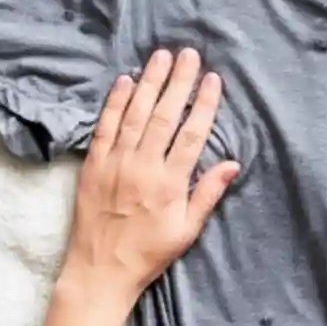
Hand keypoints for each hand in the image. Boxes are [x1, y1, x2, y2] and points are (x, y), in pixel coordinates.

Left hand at [57, 48, 239, 312]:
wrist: (100, 271)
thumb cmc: (149, 253)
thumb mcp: (187, 230)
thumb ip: (208, 194)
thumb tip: (233, 164)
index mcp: (170, 182)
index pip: (192, 134)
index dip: (204, 104)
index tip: (212, 79)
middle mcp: (143, 166)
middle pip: (164, 115)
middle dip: (178, 82)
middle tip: (189, 54)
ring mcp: (115, 163)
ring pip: (135, 114)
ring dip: (150, 83)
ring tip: (161, 57)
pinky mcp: (93, 165)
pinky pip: (105, 127)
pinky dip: (114, 103)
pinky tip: (125, 81)